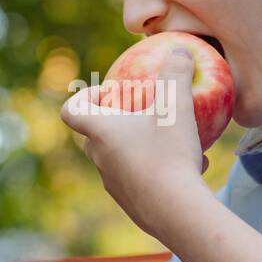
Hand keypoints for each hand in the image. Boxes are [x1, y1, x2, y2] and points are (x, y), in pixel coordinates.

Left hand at [60, 48, 207, 240]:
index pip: (71, 111)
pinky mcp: (130, 205)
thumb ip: (177, 74)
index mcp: (101, 132)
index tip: (105, 93)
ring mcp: (113, 185)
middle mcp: (100, 159)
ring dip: (140, 147)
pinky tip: (189, 167)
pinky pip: (139, 180)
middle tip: (140, 113)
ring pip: (120, 159)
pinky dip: (156, 170)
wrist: (176, 211)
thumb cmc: (170, 153)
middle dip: (115, 122)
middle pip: (94, 135)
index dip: (82, 98)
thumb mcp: (177, 107)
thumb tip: (180, 50)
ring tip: (174, 142)